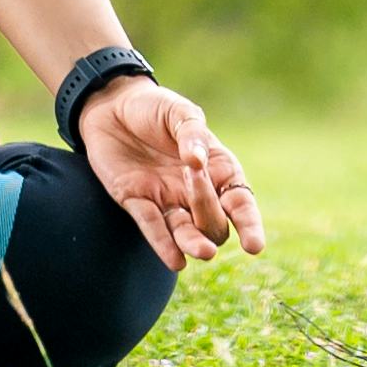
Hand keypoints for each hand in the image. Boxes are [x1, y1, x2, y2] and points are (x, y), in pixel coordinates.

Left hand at [78, 74, 265, 270]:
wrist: (112, 106)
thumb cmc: (154, 108)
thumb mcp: (178, 111)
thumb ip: (191, 133)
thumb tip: (198, 161)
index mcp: (217, 170)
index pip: (240, 204)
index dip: (249, 225)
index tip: (253, 245)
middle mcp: (195, 193)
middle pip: (214, 223)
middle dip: (208, 207)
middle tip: (191, 175)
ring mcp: (167, 200)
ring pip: (187, 234)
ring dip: (194, 243)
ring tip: (204, 252)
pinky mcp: (137, 202)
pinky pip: (153, 228)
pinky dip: (163, 245)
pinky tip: (175, 261)